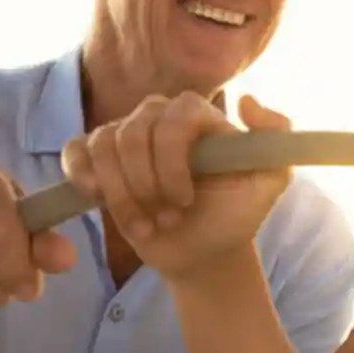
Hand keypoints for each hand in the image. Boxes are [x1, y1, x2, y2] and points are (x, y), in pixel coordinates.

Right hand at [61, 92, 291, 281]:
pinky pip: (76, 152)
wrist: (204, 251)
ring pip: (103, 147)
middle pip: (132, 133)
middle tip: (171, 217)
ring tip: (150, 224)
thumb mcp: (271, 183)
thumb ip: (277, 140)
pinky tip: (101, 200)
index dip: (171, 160)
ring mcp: (126, 136)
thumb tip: (247, 101)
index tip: (186, 199)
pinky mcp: (99, 160)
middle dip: (148, 187)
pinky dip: (85, 178)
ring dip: (124, 198)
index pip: (175, 115)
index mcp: (199, 116)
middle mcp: (159, 117)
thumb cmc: (237, 214)